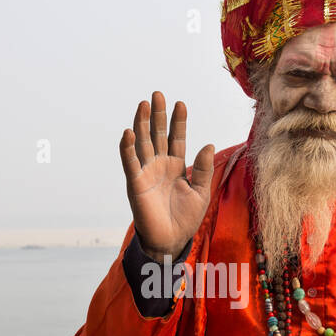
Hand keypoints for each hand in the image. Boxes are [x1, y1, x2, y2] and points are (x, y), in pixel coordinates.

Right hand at [120, 91, 214, 259]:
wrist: (171, 241)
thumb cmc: (185, 219)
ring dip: (142, 124)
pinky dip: (127, 148)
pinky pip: (130, 163)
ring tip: (144, 104)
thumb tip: (208, 144)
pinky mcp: (136, 184)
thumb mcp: (201, 192)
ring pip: (143, 143)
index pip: (176, 138)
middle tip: (157, 94)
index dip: (178, 122)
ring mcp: (146, 173)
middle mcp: (159, 166)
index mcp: (176, 167)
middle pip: (158, 135)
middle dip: (158, 115)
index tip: (181, 103)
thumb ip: (202, 169)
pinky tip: (128, 132)